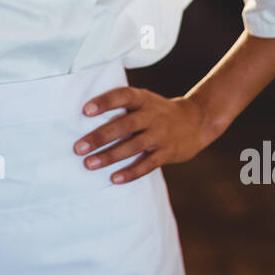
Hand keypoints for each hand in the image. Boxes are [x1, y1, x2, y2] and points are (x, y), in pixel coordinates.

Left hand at [73, 85, 211, 182]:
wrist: (196, 121)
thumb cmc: (158, 112)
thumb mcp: (144, 101)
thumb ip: (122, 108)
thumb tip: (84, 120)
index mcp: (143, 99)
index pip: (122, 96)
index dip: (105, 102)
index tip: (86, 110)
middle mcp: (152, 115)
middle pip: (124, 125)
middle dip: (100, 137)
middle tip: (78, 148)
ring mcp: (161, 134)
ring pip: (133, 146)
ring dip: (110, 156)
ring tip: (89, 164)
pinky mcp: (167, 152)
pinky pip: (148, 164)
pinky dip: (131, 172)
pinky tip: (114, 178)